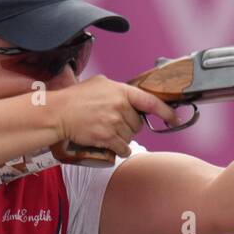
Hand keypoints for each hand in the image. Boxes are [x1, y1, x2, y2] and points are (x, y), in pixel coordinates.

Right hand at [51, 74, 178, 155]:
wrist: (58, 112)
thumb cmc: (76, 97)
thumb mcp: (99, 83)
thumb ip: (117, 89)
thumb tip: (129, 94)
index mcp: (122, 91)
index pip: (151, 101)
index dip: (166, 111)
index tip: (175, 118)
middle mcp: (121, 106)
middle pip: (138, 123)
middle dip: (130, 125)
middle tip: (114, 122)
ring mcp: (115, 122)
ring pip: (130, 136)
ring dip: (123, 137)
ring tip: (107, 131)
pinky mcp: (107, 137)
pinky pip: (123, 148)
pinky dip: (120, 150)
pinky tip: (114, 147)